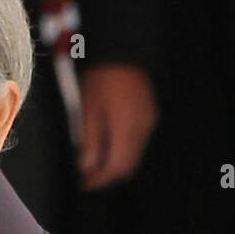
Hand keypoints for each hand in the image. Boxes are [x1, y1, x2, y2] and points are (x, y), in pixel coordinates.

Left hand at [78, 63, 157, 189]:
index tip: (84, 183)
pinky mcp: (149, 115)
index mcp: (126, 127)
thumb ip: (90, 141)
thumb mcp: (88, 109)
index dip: (99, 179)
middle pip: (128, 166)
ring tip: (96, 161)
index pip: (116, 167)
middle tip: (89, 177)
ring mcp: (148, 122)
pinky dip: (123, 149)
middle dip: (108, 175)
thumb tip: (86, 166)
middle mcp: (142, 128)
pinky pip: (138, 142)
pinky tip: (109, 143)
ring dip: (116, 163)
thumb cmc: (102, 76)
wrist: (123, 49)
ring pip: (134, 155)